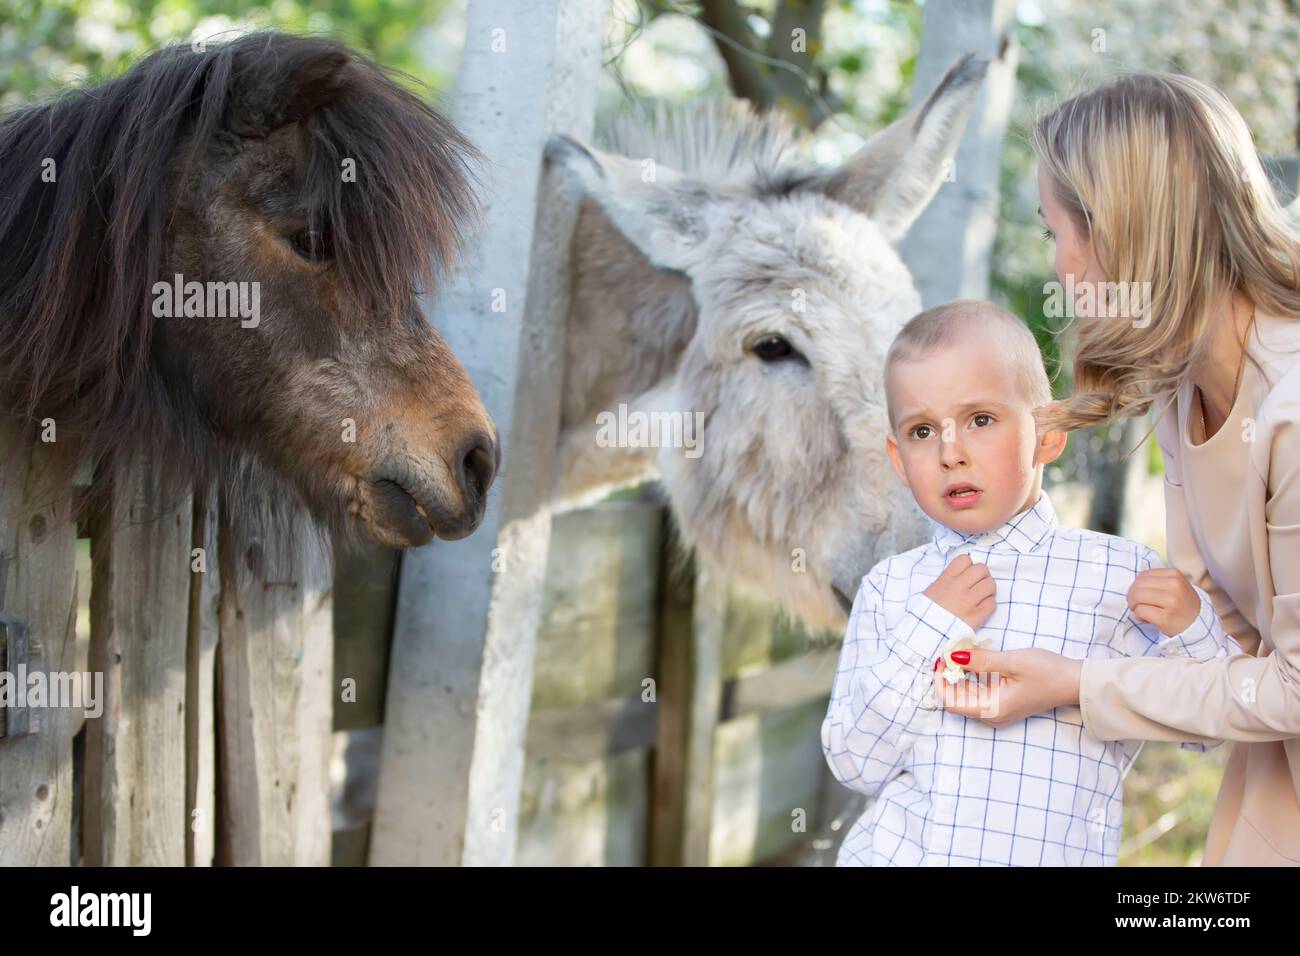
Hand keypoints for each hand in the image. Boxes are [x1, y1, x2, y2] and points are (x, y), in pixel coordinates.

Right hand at [923, 553, 995, 631]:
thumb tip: (964, 573)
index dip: (968, 566)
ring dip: (988, 589)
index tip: (966, 574)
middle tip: (978, 584)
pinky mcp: (976, 616)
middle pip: (981, 569)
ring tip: (981, 596)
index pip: (965, 559)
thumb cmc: (927, 612)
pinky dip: (988, 604)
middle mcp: (958, 587)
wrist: (926, 633)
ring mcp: (968, 602)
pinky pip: (992, 603)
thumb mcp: (932, 589)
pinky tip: (981, 608)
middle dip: (982, 575)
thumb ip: (948, 579)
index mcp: (946, 579)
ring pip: (990, 585)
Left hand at [932, 647, 1083, 727]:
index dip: (939, 683)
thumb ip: (981, 661)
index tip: (939, 661)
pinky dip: (970, 678)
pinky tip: (971, 661)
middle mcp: (992, 716)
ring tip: (958, 653)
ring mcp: (998, 711)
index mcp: (992, 710)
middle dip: (947, 677)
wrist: (1075, 682)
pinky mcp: (1003, 703)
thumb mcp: (1012, 662)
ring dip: (958, 676)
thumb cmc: (1047, 672)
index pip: (951, 703)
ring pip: (966, 696)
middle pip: (956, 700)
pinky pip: (978, 693)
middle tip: (947, 652)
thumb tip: (953, 657)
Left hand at [1127, 568, 1199, 635]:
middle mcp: (1174, 586)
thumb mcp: (1174, 585)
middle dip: (1132, 596)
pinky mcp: (1166, 618)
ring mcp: (1172, 602)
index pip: (1142, 575)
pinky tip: (1147, 619)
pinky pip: (1140, 611)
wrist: (1197, 624)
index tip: (1142, 596)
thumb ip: (1156, 580)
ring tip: (1142, 611)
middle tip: (1138, 605)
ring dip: (1134, 606)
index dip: (1136, 586)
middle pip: (1137, 585)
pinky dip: (1139, 616)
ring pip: (1137, 596)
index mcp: (1174, 575)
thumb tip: (1133, 583)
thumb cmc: (1180, 604)